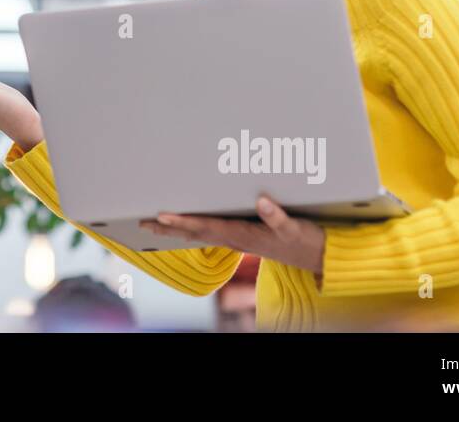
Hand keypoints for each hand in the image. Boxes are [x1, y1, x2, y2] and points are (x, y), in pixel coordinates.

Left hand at [139, 196, 326, 279]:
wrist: (316, 257)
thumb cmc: (303, 240)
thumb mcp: (293, 228)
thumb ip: (278, 216)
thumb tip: (262, 201)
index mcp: (242, 234)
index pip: (206, 227)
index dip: (183, 221)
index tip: (161, 216)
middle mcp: (235, 238)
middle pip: (194, 232)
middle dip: (168, 228)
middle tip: (142, 222)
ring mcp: (237, 239)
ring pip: (200, 233)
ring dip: (176, 228)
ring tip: (154, 223)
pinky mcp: (242, 237)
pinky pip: (211, 232)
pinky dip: (193, 228)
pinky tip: (186, 225)